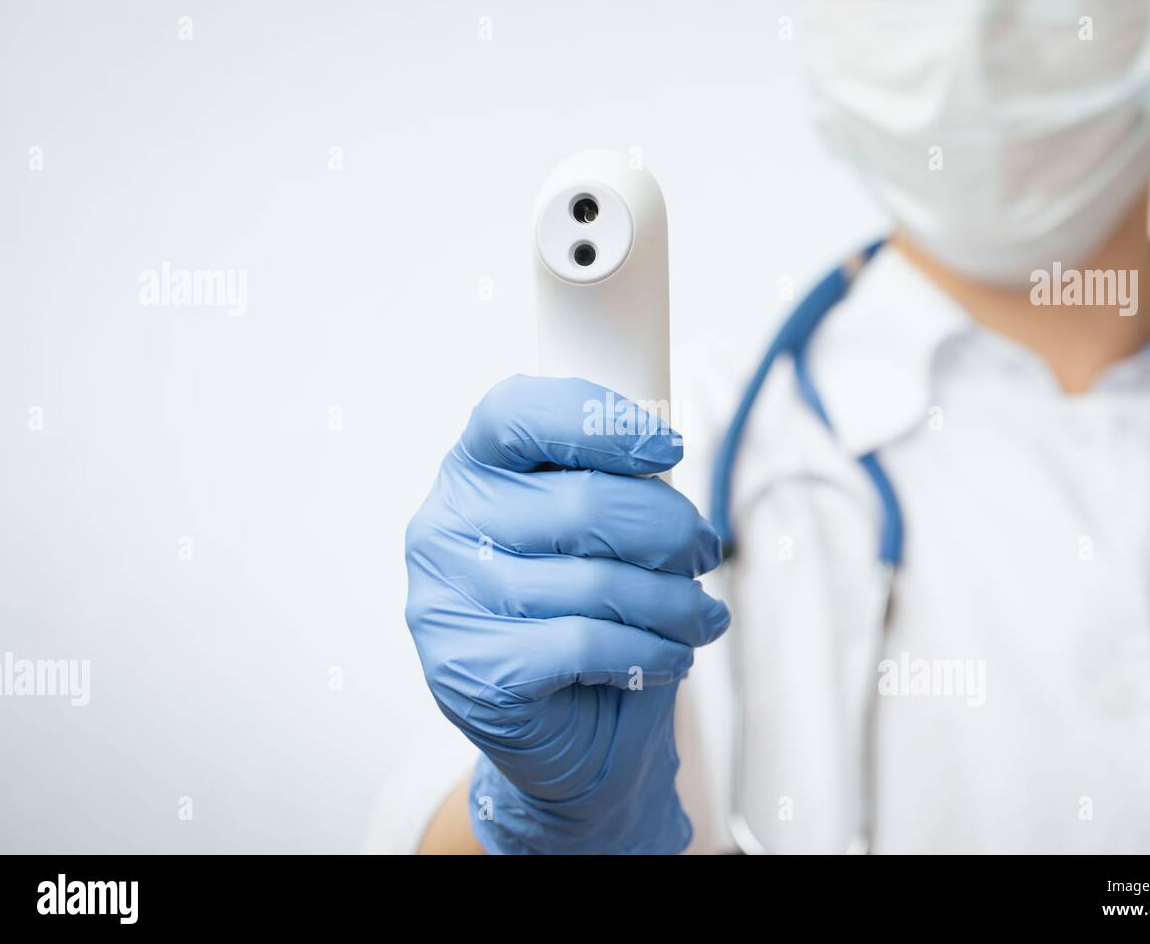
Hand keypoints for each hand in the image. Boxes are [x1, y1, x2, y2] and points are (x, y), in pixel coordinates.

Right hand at [405, 375, 727, 853]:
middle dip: (671, 530)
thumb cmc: (587, 610)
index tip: (668, 447)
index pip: (517, 414)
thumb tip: (664, 460)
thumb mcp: (599, 529)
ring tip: (701, 617)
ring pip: (597, 582)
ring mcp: (447, 601)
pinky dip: (648, 650)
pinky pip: (586, 644)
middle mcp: (443, 527)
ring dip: (675, 603)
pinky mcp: (470, 671)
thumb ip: (616, 484)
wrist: (571, 735)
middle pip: (584, 503)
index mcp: (470, 470)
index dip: (599, 421)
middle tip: (705, 552)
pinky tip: (672, 656)